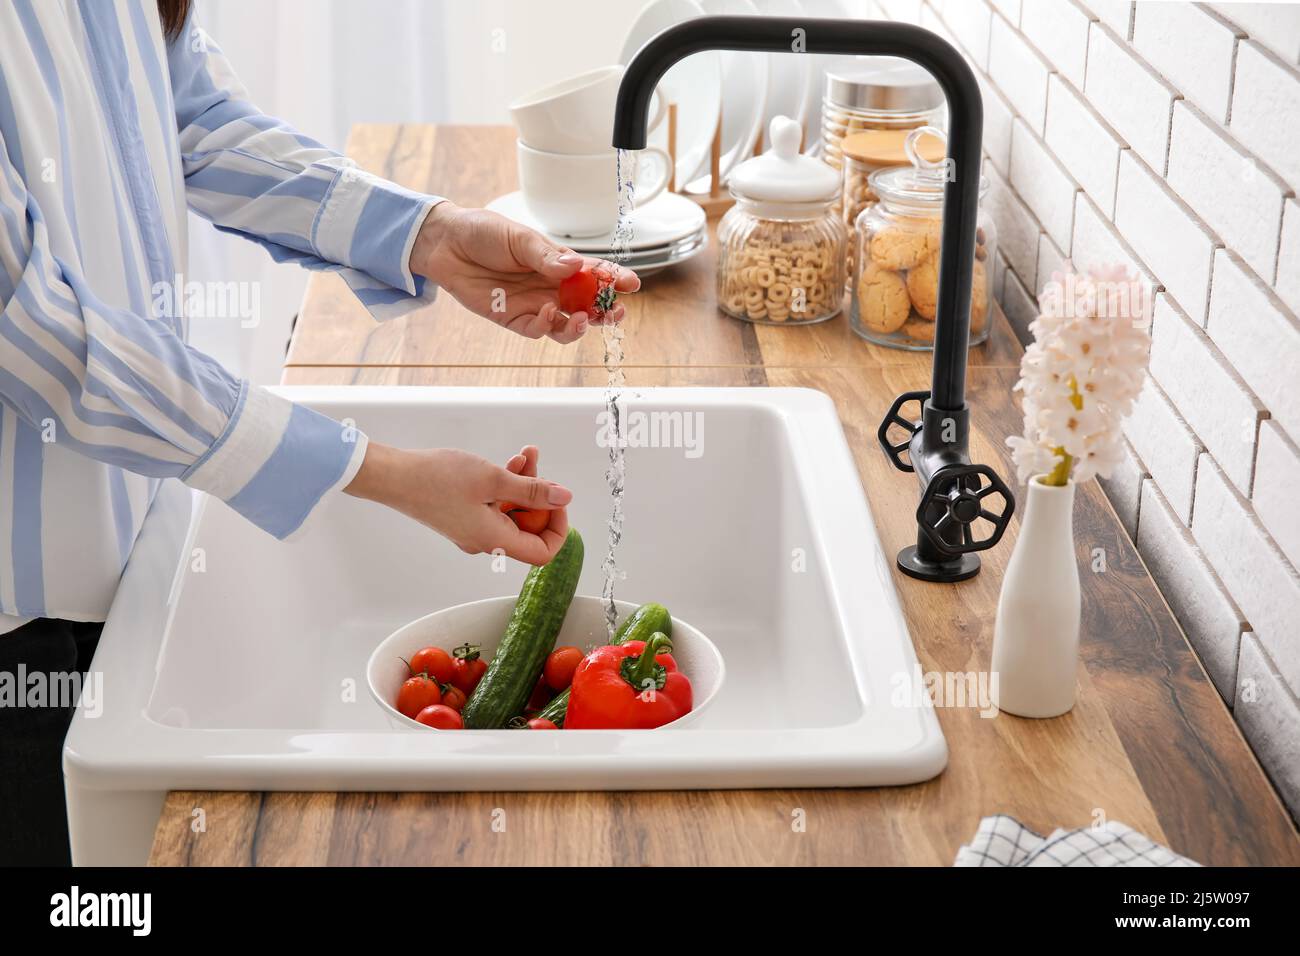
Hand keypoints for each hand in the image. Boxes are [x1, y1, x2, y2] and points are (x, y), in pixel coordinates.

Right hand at [344, 442, 570, 564]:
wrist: (393, 475)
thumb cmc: (437, 478)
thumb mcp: (493, 479)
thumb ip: (532, 490)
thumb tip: (565, 498)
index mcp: (495, 540)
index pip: (543, 551)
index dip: (557, 528)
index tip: (557, 500)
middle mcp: (486, 540)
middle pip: (528, 527)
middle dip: (539, 494)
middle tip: (537, 465)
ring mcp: (473, 528)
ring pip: (512, 510)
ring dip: (524, 483)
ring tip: (526, 454)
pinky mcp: (463, 514)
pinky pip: (495, 504)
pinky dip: (505, 484)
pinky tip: (511, 461)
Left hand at [409, 201, 639, 342]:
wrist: (447, 245)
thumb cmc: (483, 233)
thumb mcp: (518, 238)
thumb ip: (546, 256)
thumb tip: (574, 266)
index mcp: (558, 263)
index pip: (593, 273)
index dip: (613, 279)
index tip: (631, 284)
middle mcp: (550, 286)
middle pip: (586, 305)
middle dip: (604, 311)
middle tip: (615, 312)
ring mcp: (534, 305)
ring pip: (566, 325)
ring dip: (579, 327)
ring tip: (582, 319)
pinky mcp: (514, 319)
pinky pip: (538, 330)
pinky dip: (546, 326)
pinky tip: (546, 313)